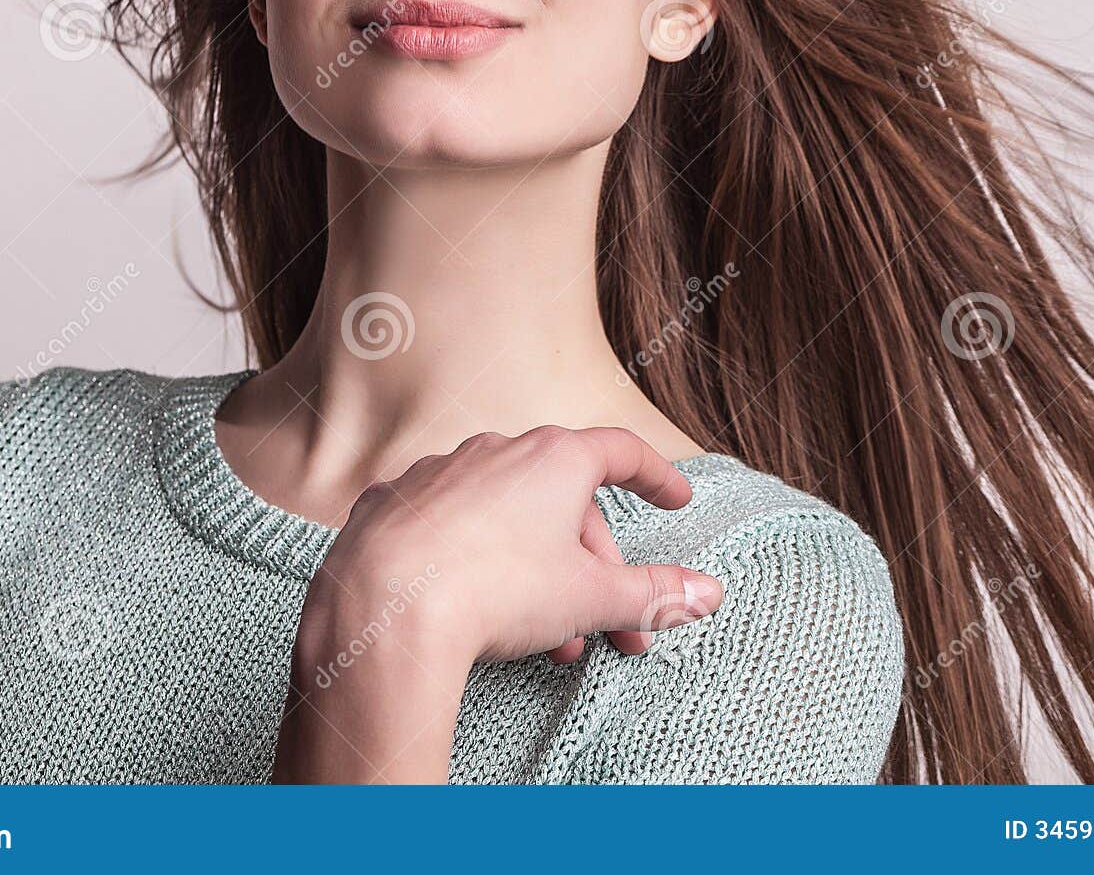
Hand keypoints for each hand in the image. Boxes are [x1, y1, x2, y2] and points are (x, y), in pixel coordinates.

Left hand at [305, 424, 724, 669]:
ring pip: (506, 518)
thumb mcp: (590, 598)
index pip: (621, 452)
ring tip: (548, 642)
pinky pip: (445, 525)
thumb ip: (653, 593)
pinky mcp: (392, 503)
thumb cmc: (496, 589)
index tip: (676, 499)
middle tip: (611, 630)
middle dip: (593, 568)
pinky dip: (471, 557)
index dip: (655, 476)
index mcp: (553, 458)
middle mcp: (495, 450)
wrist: (384, 606)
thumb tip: (709, 592)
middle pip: (564, 502)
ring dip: (536, 573)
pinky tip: (474, 603)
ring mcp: (438, 472)